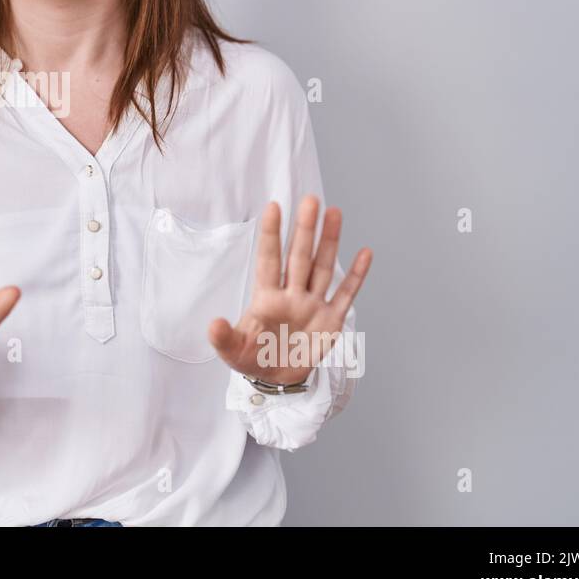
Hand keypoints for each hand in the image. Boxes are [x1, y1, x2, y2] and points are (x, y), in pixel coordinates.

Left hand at [208, 195, 371, 384]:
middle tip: (310, 200)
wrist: (276, 379)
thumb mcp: (232, 351)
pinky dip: (356, 276)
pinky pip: (345, 295)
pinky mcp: (331, 320)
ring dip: (329, 242)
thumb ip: (223, 337)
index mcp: (266, 298)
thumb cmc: (252, 358)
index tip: (273, 206)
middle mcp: (291, 294)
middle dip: (304, 229)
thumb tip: (213, 324)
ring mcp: (312, 305)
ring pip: (322, 267)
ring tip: (334, 212)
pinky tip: (365, 253)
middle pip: (299, 256)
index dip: (271, 234)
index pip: (269, 259)